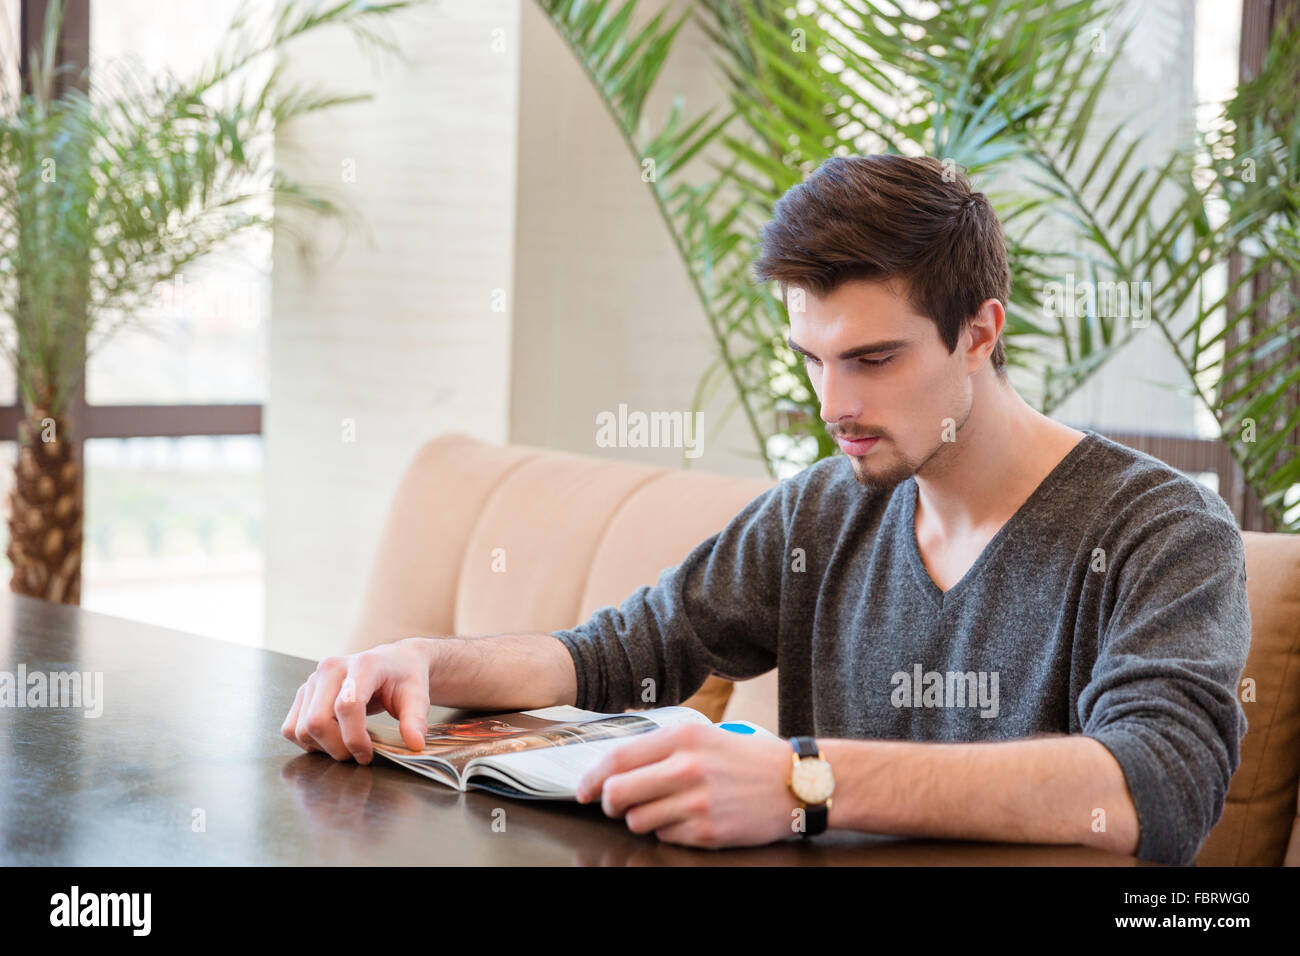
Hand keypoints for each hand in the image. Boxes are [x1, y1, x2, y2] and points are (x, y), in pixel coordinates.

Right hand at [280, 638, 432, 762]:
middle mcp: (330, 669)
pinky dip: (308, 743)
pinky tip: (332, 739)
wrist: (393, 662)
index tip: (368, 754)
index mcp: (362, 664)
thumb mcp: (417, 695)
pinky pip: (291, 728)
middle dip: (337, 748)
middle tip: (359, 754)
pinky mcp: (303, 693)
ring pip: (302, 728)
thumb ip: (415, 718)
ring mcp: (313, 680)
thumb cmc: (404, 678)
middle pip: (317, 721)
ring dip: (324, 748)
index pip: (346, 706)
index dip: (355, 738)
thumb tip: (415, 744)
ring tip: (348, 745)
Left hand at [574, 723, 800, 847]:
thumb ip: (663, 747)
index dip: (593, 777)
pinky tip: (688, 818)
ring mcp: (696, 802)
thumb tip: (617, 767)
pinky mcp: (707, 831)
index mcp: (683, 737)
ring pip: (638, 821)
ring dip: (641, 818)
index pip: (618, 758)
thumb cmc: (749, 758)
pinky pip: (664, 836)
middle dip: (610, 803)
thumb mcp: (705, 736)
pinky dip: (668, 831)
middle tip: (617, 804)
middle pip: (618, 794)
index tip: (583, 789)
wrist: (796, 783)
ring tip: (663, 808)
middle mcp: (687, 767)